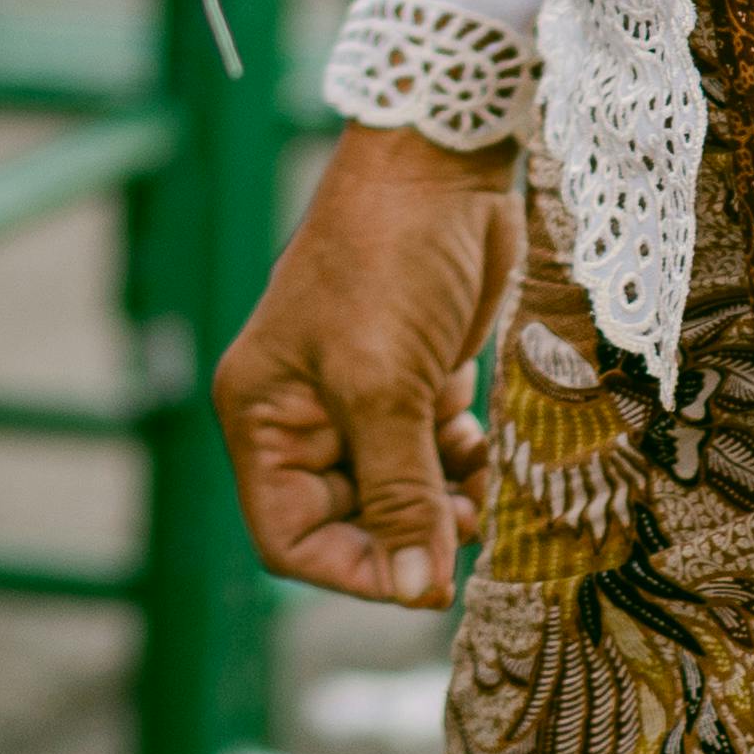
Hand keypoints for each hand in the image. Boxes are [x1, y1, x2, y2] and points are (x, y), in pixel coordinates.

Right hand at [215, 127, 523, 605]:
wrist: (442, 164)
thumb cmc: (388, 259)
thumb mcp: (384, 384)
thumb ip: (400, 491)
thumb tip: (415, 589)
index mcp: (263, 416)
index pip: (290, 536)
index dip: (354, 570)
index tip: (423, 577)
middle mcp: (303, 416)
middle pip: (351, 524)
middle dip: (413, 534)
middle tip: (473, 523)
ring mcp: (360, 399)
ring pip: (402, 496)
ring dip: (449, 504)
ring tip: (488, 486)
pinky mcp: (413, 381)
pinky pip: (436, 457)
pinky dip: (466, 468)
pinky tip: (489, 446)